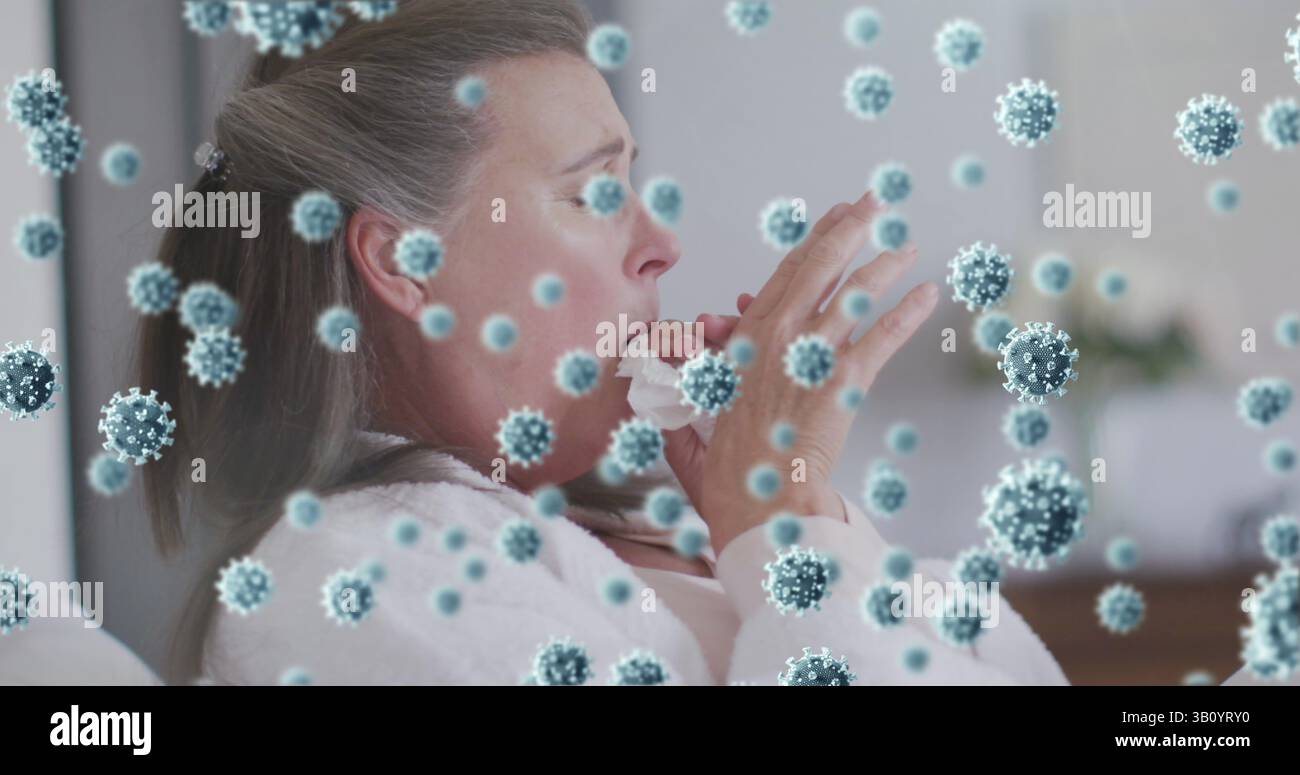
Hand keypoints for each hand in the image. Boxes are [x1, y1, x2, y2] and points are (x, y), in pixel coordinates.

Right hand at [666, 191, 937, 554]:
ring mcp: (812, 354)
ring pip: (855, 293)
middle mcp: (779, 335)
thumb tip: (660, 389)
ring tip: (907, 245)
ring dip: (884, 265)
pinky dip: (908, 314)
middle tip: (874, 204)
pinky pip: (883, 336)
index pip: (786, 273)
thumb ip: (686, 398)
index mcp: (745, 338)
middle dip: (851, 228)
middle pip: (821, 265)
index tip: (834, 218)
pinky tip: (929, 294)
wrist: (758, 500)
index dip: (814, 240)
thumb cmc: (729, 470)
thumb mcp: (694, 420)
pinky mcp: (844, 380)